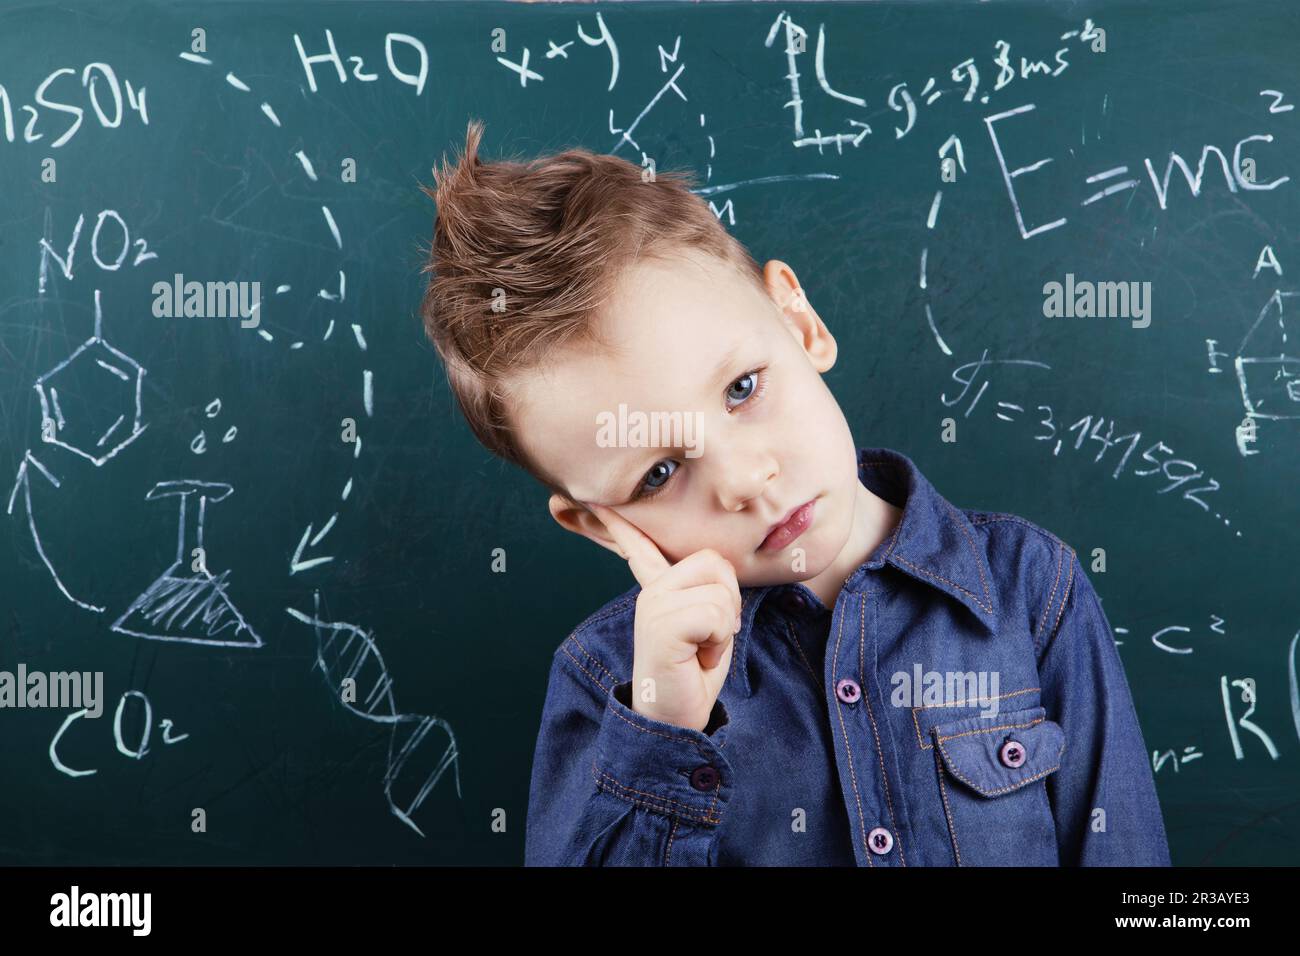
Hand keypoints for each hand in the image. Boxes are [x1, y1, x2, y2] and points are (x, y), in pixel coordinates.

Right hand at [585, 502, 740, 732]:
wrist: (673, 720)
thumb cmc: (693, 673)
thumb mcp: (707, 625)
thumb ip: (709, 591)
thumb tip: (717, 566)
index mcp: (658, 589)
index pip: (639, 546)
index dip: (620, 521)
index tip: (593, 500)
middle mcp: (652, 592)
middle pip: (715, 563)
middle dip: (729, 601)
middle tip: (710, 636)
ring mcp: (652, 606)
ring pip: (720, 591)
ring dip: (724, 627)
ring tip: (702, 649)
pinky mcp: (660, 625)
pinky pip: (714, 615)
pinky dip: (718, 642)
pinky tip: (697, 658)